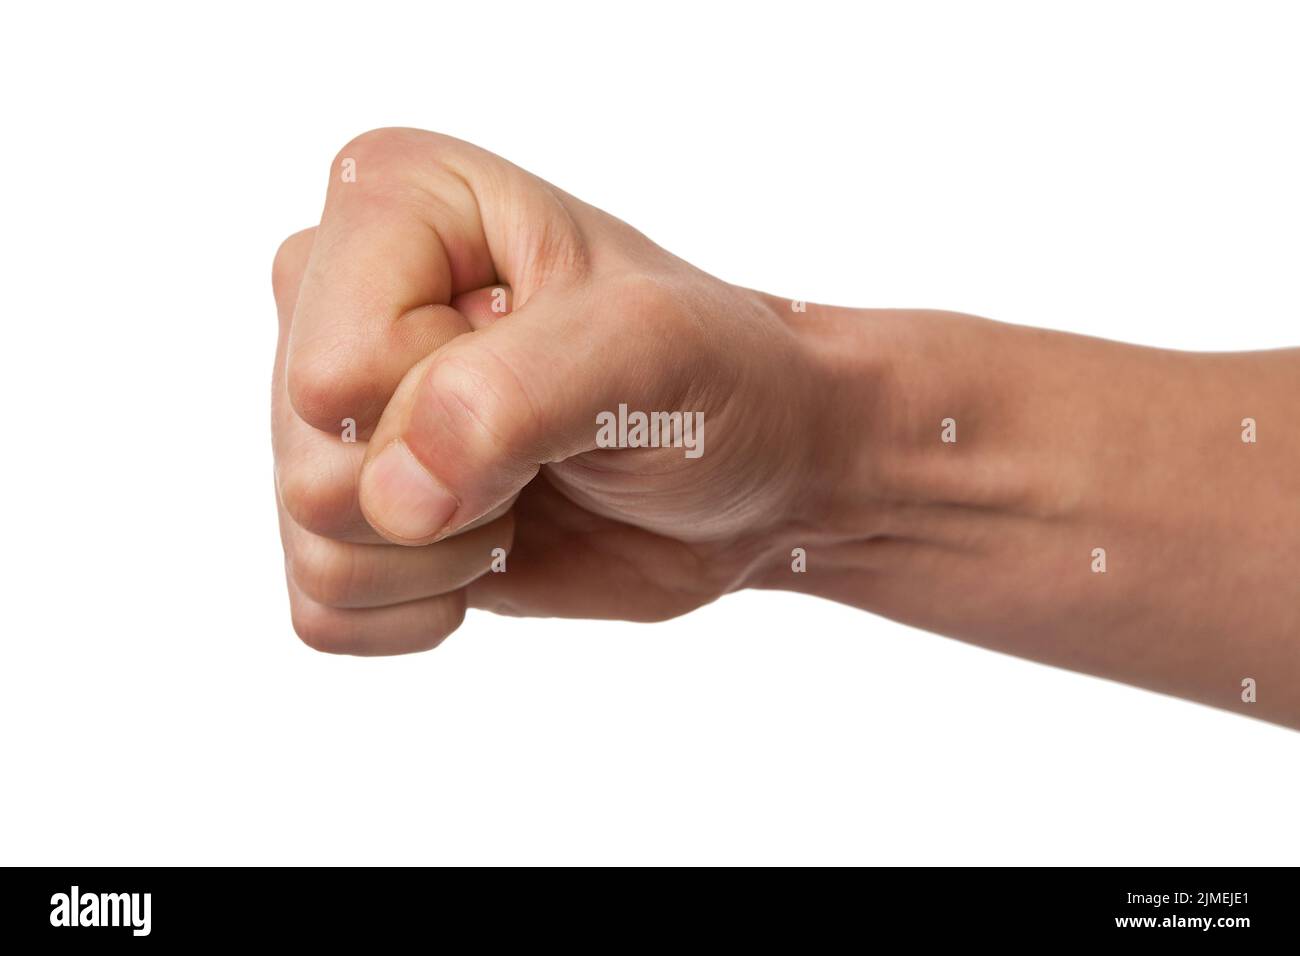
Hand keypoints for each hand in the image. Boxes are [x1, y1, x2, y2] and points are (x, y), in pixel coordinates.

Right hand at [272, 128, 823, 652]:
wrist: (755, 472)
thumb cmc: (715, 379)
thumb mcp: (649, 347)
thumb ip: (513, 394)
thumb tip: (389, 498)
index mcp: (391, 205)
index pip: (336, 368)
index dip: (457, 406)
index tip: (558, 372)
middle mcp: (336, 301)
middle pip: (311, 464)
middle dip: (457, 492)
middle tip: (549, 441)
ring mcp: (334, 416)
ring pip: (313, 544)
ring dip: (451, 552)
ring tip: (529, 484)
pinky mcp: (350, 519)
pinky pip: (325, 611)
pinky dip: (427, 607)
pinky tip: (494, 546)